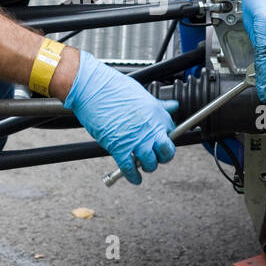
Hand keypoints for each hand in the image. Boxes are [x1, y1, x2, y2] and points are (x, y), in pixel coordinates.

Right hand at [62, 50, 175, 183]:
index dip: (167, 140)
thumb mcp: (143, 94)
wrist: (93, 89)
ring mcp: (135, 140)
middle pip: (166, 153)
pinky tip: (135, 178)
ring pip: (150, 164)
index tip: (161, 143)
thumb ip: (159, 105)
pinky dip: (133, 176)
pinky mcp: (119, 148)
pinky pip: (130, 168)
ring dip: (147, 166)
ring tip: (143, 164)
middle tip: (155, 156)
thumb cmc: (115, 88)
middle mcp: (150, 129)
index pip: (173, 134)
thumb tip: (172, 106)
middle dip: (162, 157)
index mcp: (158, 115)